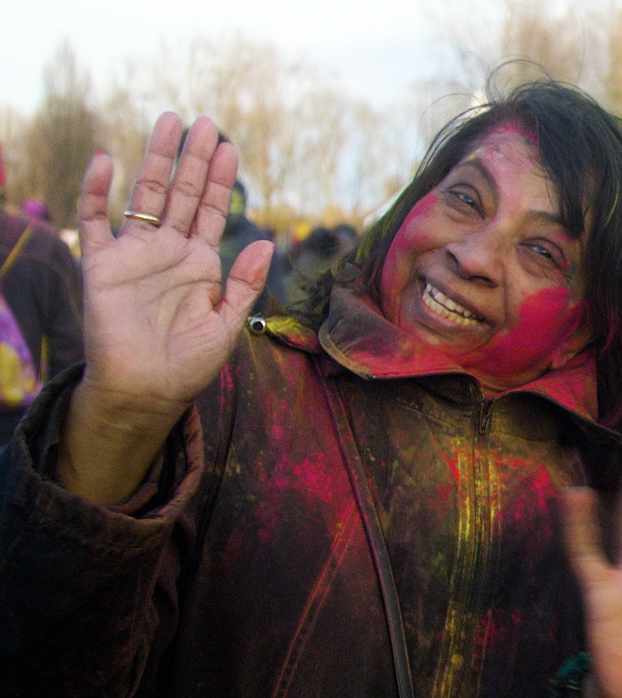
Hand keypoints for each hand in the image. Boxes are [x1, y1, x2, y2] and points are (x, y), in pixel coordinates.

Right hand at [59, 114, 273, 503]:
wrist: (146, 390)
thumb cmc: (188, 363)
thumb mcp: (228, 322)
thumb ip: (245, 282)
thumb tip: (265, 240)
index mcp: (200, 265)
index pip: (211, 211)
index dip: (220, 180)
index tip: (230, 147)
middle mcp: (167, 252)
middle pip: (181, 193)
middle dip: (193, 159)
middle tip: (205, 121)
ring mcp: (134, 254)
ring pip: (143, 195)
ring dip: (155, 160)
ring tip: (168, 122)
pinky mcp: (101, 264)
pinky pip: (95, 220)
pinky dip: (96, 190)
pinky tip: (106, 160)